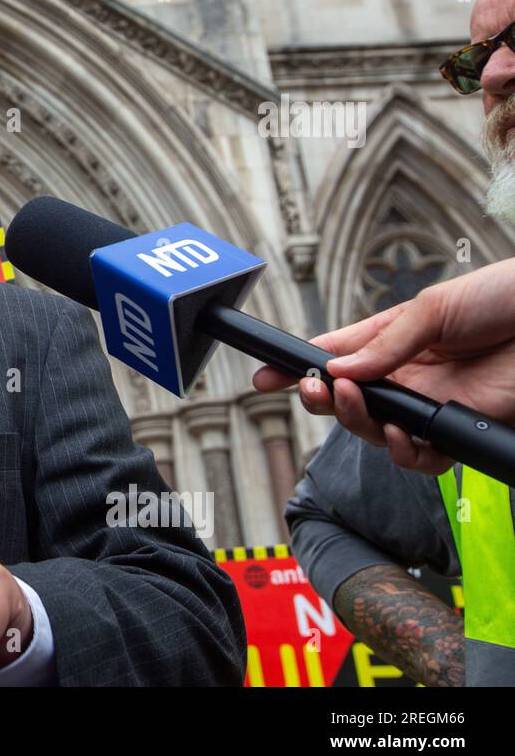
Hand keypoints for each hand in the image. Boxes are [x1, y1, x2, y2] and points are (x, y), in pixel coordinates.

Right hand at [253, 258, 514, 474]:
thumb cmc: (503, 298)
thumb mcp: (433, 308)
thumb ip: (384, 344)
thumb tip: (339, 369)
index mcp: (391, 340)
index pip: (333, 357)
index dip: (296, 368)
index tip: (265, 377)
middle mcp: (404, 376)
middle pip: (344, 400)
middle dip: (319, 398)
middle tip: (314, 389)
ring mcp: (428, 405)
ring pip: (374, 431)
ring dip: (354, 421)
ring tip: (352, 399)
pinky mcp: (456, 429)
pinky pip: (419, 457)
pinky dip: (401, 452)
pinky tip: (401, 433)